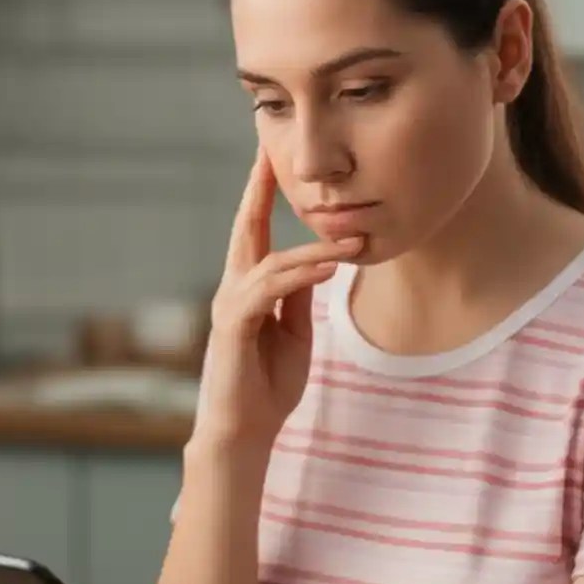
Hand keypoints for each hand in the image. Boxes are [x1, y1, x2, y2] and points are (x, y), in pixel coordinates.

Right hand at [197, 146, 361, 446]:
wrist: (244, 432)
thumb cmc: (267, 386)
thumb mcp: (294, 333)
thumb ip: (299, 298)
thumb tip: (319, 264)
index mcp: (248, 289)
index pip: (254, 233)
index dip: (263, 195)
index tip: (273, 162)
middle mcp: (233, 290)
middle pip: (245, 229)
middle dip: (259, 189)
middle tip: (268, 151)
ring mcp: (231, 307)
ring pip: (271, 261)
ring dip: (315, 249)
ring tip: (352, 240)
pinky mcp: (235, 327)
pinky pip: (270, 290)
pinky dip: (301, 275)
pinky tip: (330, 266)